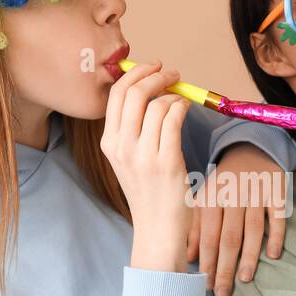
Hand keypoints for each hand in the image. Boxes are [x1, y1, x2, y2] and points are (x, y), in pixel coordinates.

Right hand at [100, 59, 192, 272]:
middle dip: (156, 75)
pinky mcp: (167, 162)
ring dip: (174, 94)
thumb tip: (150, 89)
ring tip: (181, 99)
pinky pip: (174, 118)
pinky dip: (182, 107)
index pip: (116, 94)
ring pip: (158, 104)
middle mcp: (122, 147)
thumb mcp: (127, 159)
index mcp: (109, 143)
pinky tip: (186, 109)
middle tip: (171, 73)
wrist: (157, 229)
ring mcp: (144, 155)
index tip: (152, 66)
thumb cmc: (148, 192)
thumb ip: (132, 128)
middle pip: (135, 93)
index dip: (136, 73)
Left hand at [189, 143, 288, 295]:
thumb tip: (189, 257)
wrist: (252, 148)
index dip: (207, 262)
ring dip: (249, 257)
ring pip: (253, 230)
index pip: (208, 235)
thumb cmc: (224, 182)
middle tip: (223, 293)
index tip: (205, 285)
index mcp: (212, 197)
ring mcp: (256, 193)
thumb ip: (196, 226)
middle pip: (229, 237)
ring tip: (245, 279)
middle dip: (225, 268)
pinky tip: (273, 255)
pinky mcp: (277, 192)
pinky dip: (276, 235)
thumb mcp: (205, 197)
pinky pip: (278, 217)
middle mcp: (233, 195)